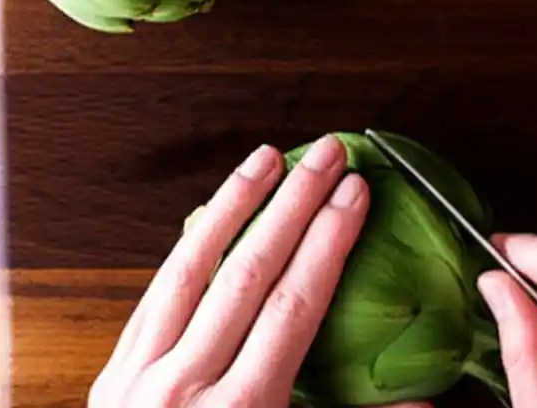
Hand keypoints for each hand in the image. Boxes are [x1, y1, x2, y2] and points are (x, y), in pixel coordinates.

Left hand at [89, 136, 421, 407]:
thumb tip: (423, 406)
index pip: (295, 303)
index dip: (329, 241)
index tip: (355, 193)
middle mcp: (188, 383)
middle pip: (250, 270)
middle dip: (294, 204)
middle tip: (326, 154)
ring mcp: (141, 375)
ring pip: (192, 268)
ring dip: (232, 205)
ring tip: (265, 159)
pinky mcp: (114, 374)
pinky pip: (155, 294)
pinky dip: (186, 248)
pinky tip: (208, 219)